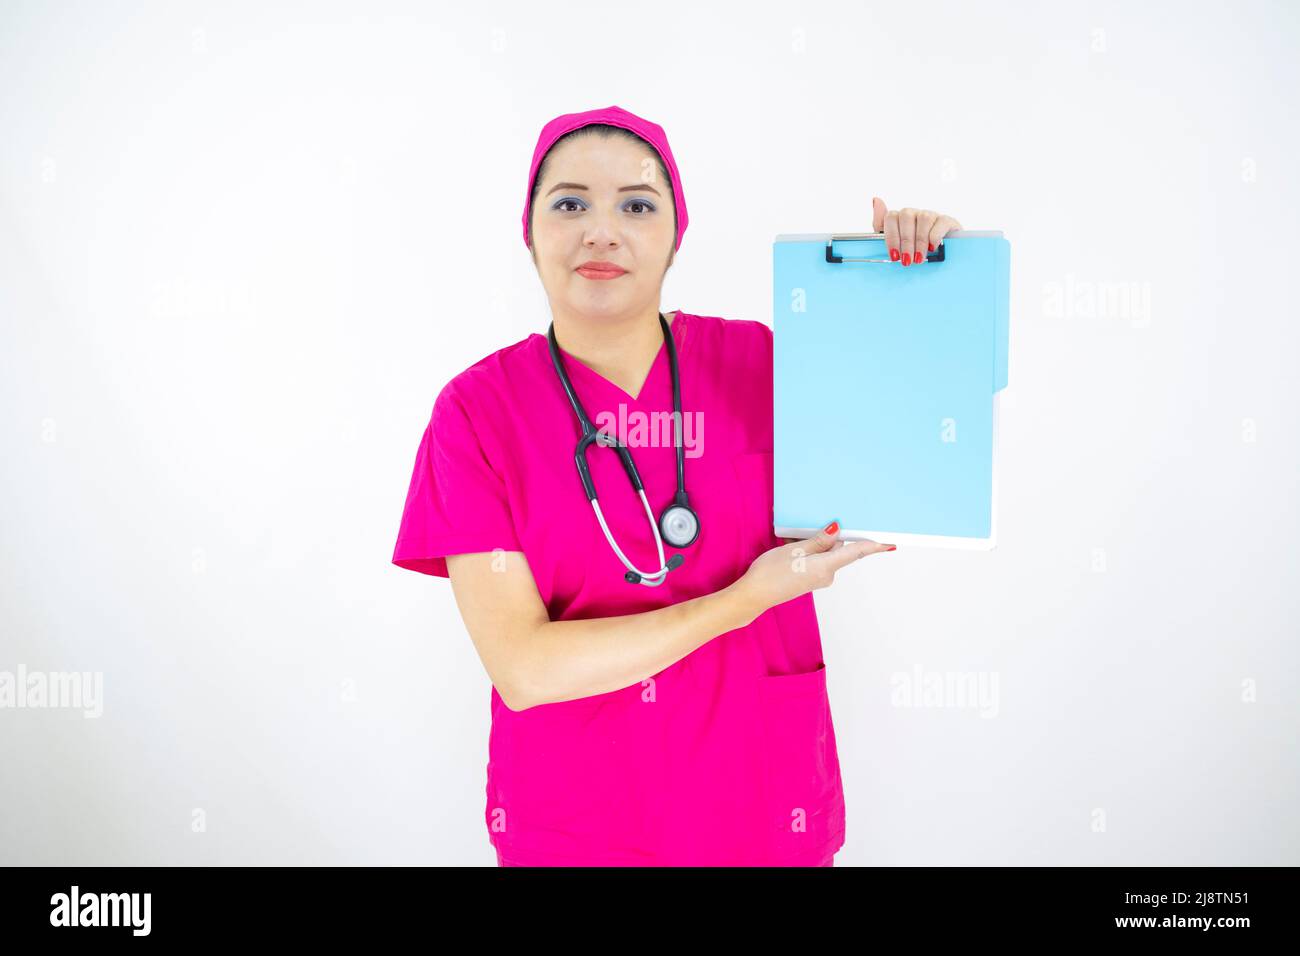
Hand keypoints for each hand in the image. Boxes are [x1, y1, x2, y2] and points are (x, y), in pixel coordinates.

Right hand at [736, 521, 895, 617]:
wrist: (754, 595)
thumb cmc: (771, 572)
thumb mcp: (794, 550)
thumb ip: (818, 540)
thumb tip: (837, 531)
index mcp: (826, 566)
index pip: (855, 553)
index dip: (874, 547)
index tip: (890, 544)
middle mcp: (827, 575)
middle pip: (838, 549)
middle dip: (829, 536)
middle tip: (814, 525)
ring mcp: (818, 578)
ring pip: (825, 553)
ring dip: (813, 543)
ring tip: (792, 539)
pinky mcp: (808, 579)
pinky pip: (815, 560)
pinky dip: (808, 551)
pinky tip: (791, 547)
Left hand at [872, 196, 961, 266]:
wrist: (941, 256)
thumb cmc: (914, 250)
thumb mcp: (895, 243)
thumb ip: (881, 226)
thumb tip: (875, 200)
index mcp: (900, 219)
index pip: (891, 217)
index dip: (891, 237)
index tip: (894, 256)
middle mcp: (914, 214)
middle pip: (905, 217)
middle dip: (905, 242)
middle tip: (907, 260)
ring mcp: (931, 215)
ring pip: (923, 218)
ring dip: (920, 241)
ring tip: (919, 258)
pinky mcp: (946, 220)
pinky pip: (940, 222)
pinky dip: (935, 236)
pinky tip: (933, 248)